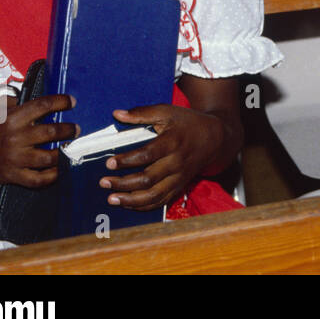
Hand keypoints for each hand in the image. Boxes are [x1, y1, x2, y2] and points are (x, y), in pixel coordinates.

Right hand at [0, 93, 76, 187]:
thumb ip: (14, 101)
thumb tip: (32, 97)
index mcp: (11, 118)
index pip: (42, 106)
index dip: (61, 102)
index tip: (72, 102)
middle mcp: (14, 137)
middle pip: (50, 132)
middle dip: (68, 130)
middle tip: (76, 129)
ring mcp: (13, 158)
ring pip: (47, 157)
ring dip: (63, 153)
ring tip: (70, 149)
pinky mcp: (10, 175)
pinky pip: (36, 180)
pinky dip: (50, 177)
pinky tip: (58, 171)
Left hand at [100, 104, 227, 210]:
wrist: (216, 139)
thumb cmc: (188, 123)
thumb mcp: (168, 112)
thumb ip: (142, 113)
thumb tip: (117, 114)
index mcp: (173, 142)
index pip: (148, 154)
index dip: (128, 160)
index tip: (109, 162)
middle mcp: (177, 163)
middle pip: (148, 179)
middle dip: (123, 183)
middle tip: (103, 181)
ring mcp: (178, 178)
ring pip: (153, 195)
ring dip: (130, 200)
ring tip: (111, 198)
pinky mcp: (178, 187)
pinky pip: (160, 201)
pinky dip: (142, 206)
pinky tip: (126, 204)